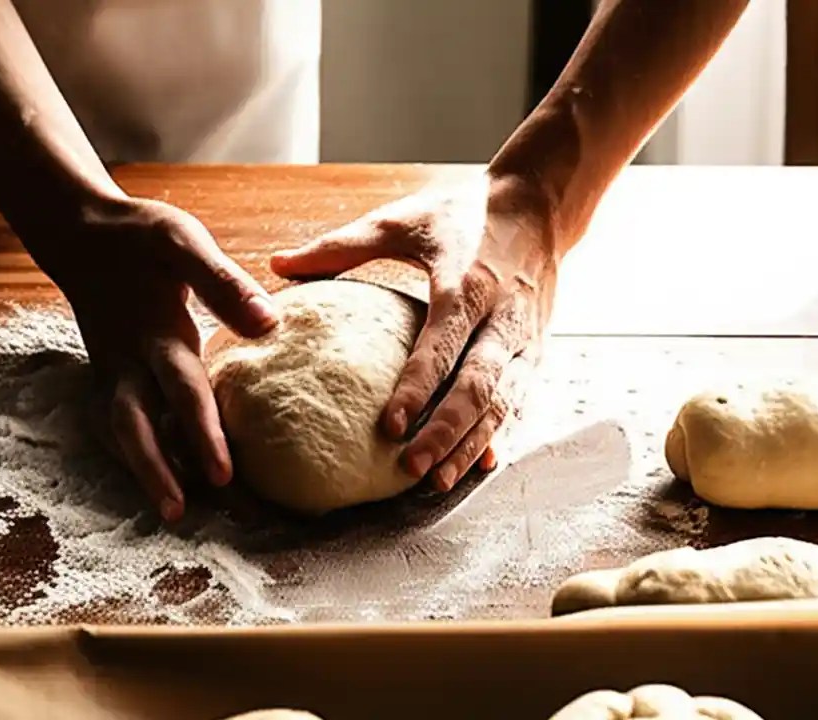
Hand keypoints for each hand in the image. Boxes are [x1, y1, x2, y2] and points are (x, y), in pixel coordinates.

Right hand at [34, 196, 278, 521]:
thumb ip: (222, 283)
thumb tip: (268, 324)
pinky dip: (136, 456)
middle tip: (186, 513)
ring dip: (146, 473)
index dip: (202, 431)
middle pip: (139, 427)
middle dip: (161, 471)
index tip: (225, 474)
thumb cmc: (141, 236)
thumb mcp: (181, 241)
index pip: (181, 389)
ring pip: (124, 434)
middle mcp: (128, 363)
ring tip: (176, 514)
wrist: (78, 233)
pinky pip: (119, 427)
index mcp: (154, 333)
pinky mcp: (111, 378)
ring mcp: (113, 375)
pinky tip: (166, 484)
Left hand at [271, 173, 557, 491]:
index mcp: (467, 283)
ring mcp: (526, 338)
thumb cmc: (463, 212)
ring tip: (436, 481)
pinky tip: (475, 467)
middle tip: (409, 469)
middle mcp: (502, 316)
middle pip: (479, 385)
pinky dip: (497, 436)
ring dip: (471, 445)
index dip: (417, 388)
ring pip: (504, 403)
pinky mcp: (537, 351)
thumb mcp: (404, 220)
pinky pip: (519, 402)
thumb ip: (342, 246)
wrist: (539, 204)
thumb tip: (278, 266)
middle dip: (445, 431)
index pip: (442, 344)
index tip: (388, 426)